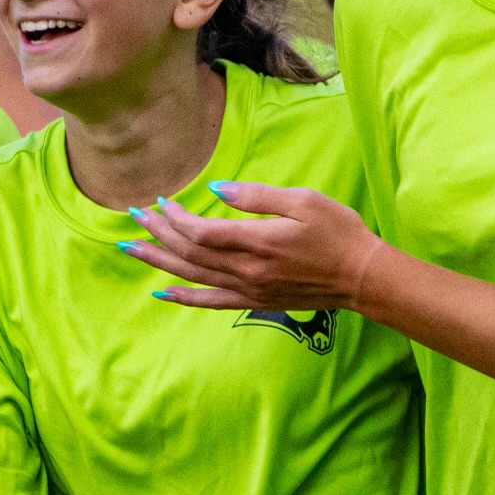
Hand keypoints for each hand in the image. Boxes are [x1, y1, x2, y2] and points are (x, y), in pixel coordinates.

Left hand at [119, 183, 382, 312]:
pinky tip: (162, 293)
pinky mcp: (256, 302)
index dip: (176, 218)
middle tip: (134, 218)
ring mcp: (250, 290)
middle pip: (190, 254)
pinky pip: (211, 302)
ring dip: (161, 261)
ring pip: (194, 277)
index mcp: (257, 242)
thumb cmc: (338, 232)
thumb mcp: (303, 201)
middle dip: (159, 234)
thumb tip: (217, 192)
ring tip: (132, 249)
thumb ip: (257, 197)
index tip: (162, 202)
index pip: (201, 232)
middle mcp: (247, 270)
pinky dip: (184, 298)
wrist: (362, 277)